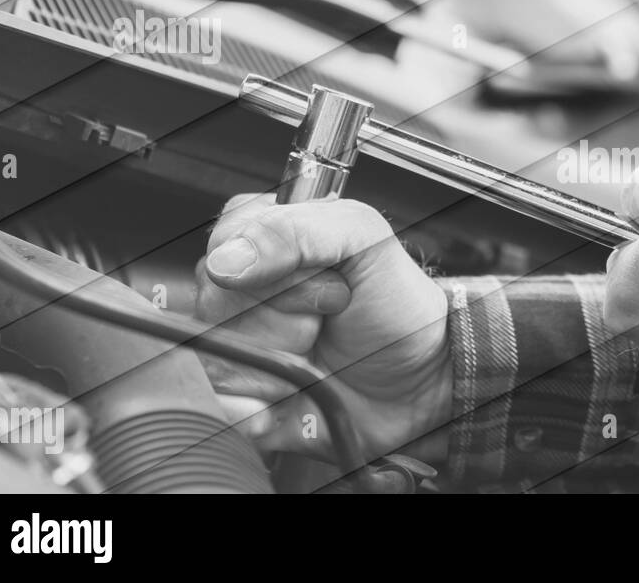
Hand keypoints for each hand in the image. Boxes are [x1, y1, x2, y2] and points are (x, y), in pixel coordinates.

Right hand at [195, 194, 451, 461]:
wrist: (424, 384)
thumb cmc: (399, 306)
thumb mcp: (364, 240)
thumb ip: (298, 230)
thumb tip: (226, 259)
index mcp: (266, 242)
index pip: (223, 246)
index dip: (275, 270)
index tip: (326, 276)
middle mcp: (243, 292)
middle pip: (214, 304)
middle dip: (282, 319)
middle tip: (327, 320)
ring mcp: (239, 346)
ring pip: (214, 355)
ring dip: (275, 364)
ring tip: (316, 357)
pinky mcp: (243, 397)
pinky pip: (217, 407)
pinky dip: (254, 409)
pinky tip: (290, 397)